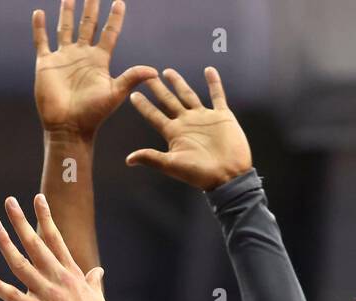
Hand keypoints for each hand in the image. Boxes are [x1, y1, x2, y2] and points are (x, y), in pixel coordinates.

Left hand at [0, 194, 116, 300]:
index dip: (45, 218)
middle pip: (36, 244)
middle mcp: (58, 279)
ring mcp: (47, 294)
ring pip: (20, 263)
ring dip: (5, 242)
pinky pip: (11, 295)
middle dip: (21, 221)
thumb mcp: (98, 299)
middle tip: (9, 201)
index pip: (56, 239)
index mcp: (71, 274)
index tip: (37, 199)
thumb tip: (99, 271)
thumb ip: (93, 282)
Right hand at [33, 0, 154, 138]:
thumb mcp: (115, 93)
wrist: (68, 127)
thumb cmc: (93, 114)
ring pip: (65, 29)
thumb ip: (132, 78)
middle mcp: (82, 56)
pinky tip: (39, 13)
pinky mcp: (46, 64)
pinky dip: (39, 28)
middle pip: (88, 25)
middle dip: (91, 8)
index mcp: (99, 61)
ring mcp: (63, 58)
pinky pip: (42, 41)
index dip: (114, 18)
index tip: (119, 1)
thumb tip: (155, 72)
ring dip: (67, 12)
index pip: (109, 33)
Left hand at [126, 67, 251, 190]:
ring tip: (168, 72)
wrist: (227, 176)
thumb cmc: (199, 174)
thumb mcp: (172, 165)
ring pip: (188, 95)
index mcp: (174, 133)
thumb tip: (128, 160)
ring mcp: (204, 118)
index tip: (133, 94)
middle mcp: (187, 123)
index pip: (155, 115)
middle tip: (147, 75)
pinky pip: (217, 96)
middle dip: (158, 89)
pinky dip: (214, 83)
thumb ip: (152, 158)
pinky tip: (209, 70)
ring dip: (179, 83)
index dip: (144, 106)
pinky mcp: (222, 116)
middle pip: (169, 101)